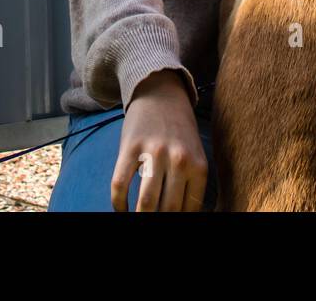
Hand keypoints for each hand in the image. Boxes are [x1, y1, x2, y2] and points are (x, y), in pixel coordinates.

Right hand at [111, 70, 208, 211]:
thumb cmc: (179, 130)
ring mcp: (153, 153)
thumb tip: (184, 212)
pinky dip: (118, 203)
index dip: (179, 220)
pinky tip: (121, 208)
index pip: (189, 208)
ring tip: (138, 218)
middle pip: (168, 209)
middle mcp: (178, 160)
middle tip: (153, 221)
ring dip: (140, 217)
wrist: (160, 93)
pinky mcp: (130, 148)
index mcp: (198, 165)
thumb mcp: (195, 154)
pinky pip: (120, 184)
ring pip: (145, 202)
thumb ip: (191, 183)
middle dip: (160, 220)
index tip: (171, 221)